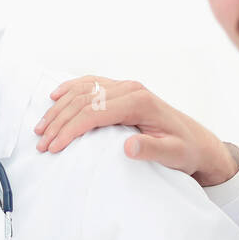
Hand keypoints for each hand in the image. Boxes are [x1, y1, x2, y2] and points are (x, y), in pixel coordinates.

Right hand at [36, 75, 238, 186]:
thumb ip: (151, 150)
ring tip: (41, 129)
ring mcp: (125, 87)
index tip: (54, 147)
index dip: (70, 130)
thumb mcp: (173, 155)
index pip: (94, 112)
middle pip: (83, 100)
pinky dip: (70, 89)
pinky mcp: (122, 91)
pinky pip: (90, 84)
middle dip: (58, 122)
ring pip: (82, 91)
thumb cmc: (185, 150)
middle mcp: (130, 89)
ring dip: (58, 109)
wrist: (197, 142)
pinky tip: (55, 96)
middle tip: (42, 144)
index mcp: (139, 102)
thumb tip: (128, 146)